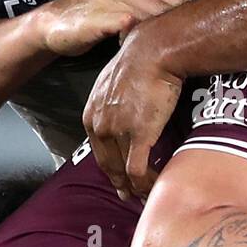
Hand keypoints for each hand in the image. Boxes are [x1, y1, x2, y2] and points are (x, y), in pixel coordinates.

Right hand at [37, 0, 183, 56]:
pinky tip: (138, 49)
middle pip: (167, 5)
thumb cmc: (94, 13)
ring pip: (151, 15)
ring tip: (160, 50)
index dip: (183, 13)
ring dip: (158, 34)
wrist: (53, 23)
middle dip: (176, 26)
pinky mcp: (101, 16)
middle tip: (179, 46)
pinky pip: (129, 25)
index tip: (187, 30)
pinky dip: (137, 38)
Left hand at [83, 19, 184, 199]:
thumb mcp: (116, 79)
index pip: (98, 149)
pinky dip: (145, 183)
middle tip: (128, 195)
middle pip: (108, 164)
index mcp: (92, 114)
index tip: (118, 177)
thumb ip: (114, 97)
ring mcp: (118, 131)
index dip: (109, 166)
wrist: (153, 50)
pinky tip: (154, 186)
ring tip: (144, 196)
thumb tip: (124, 102)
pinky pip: (138, 170)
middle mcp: (100, 125)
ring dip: (134, 187)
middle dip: (118, 183)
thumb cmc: (140, 59)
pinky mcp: (139, 135)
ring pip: (123, 171)